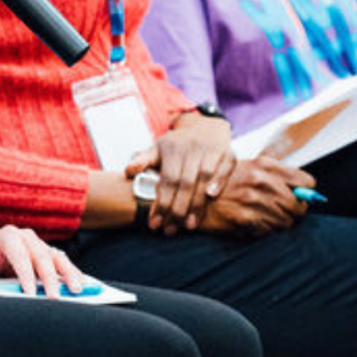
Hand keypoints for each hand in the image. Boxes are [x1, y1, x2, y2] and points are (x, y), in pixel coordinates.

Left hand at [0, 223, 85, 296]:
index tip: (30, 293)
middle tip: (55, 298)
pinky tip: (83, 286)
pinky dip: (72, 274)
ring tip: (78, 290)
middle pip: (42, 256)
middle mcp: (27, 237)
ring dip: (69, 274)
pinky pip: (62, 263)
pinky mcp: (47, 253)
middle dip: (50, 278)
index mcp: (8, 236)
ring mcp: (39, 244)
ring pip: (57, 258)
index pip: (20, 255)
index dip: (25, 274)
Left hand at [125, 112, 234, 234]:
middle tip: (170, 230)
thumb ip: (142, 160)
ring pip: (204, 178)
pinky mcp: (227, 152)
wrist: (205, 127)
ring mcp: (211, 150)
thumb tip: (128, 171)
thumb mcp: (157, 149)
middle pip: (186, 183)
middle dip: (178, 209)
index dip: (161, 202)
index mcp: (173, 149)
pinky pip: (225, 168)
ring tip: (188, 225)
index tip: (155, 223)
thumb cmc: (178, 145)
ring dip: (197, 203)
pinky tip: (211, 198)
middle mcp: (192, 148)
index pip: (167, 180)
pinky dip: (220, 182)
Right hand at [197, 156, 315, 236]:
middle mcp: (261, 180)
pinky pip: (270, 231)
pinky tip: (252, 223)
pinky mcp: (246, 218)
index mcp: (265, 164)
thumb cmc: (224, 183)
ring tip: (262, 217)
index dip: (305, 193)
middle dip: (293, 212)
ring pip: (286, 221)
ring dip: (278, 223)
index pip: (306, 181)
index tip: (298, 197)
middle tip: (281, 212)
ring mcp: (253, 199)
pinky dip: (264, 231)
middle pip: (298, 205)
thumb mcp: (249, 168)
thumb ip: (276, 177)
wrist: (193, 195)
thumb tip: (306, 194)